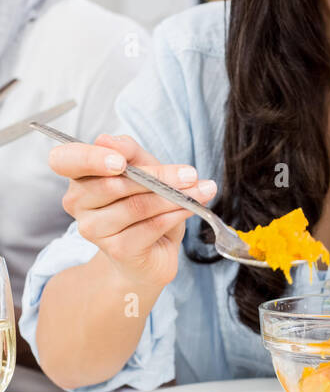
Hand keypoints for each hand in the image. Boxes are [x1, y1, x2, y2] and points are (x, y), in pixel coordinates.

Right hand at [48, 133, 216, 289]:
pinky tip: (190, 208)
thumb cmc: (144, 203)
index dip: (90, 159)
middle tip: (191, 174)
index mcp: (79, 175)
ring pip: (136, 206)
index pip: (64, 160)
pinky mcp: (116, 249)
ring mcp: (94, 229)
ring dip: (175, 196)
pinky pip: (150, 226)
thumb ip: (129, 151)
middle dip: (159, 176)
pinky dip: (175, 214)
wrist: (151, 252)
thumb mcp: (143, 168)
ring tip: (202, 189)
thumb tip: (107, 139)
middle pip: (115, 184)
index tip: (121, 161)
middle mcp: (78, 202)